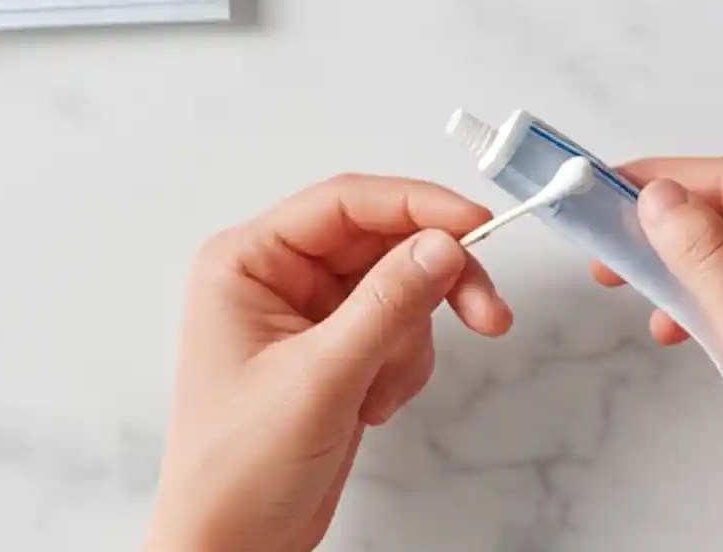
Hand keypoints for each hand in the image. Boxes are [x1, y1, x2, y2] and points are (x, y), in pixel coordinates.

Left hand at [144, 175, 510, 551]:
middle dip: (436, 281)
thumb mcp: (319, 379)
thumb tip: (443, 245)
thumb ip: (387, 305)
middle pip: (385, 241)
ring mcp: (313, 314)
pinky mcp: (341, 349)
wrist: (235, 546)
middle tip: (487, 313)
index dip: (416, 205)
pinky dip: (406, 365)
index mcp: (249, 262)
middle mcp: (280, 277)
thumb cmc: (238, 469)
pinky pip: (402, 329)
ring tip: (384, 394)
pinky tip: (374, 406)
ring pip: (403, 286)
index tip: (476, 225)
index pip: (345, 203)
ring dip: (414, 339)